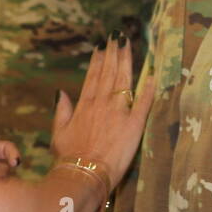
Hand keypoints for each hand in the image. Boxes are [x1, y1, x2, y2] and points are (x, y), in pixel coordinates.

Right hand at [50, 35, 155, 187]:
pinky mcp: (134, 125)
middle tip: (118, 36)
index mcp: (84, 105)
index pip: (93, 76)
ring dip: (126, 61)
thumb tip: (61, 92)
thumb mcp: (59, 132)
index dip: (98, 60)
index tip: (101, 46)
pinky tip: (152, 74)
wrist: (83, 174)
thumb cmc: (69, 157)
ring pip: (124, 81)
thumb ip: (61, 110)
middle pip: (109, 73)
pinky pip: (144, 103)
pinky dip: (149, 88)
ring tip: (128, 44)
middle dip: (114, 53)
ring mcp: (119, 113)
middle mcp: (102, 104)